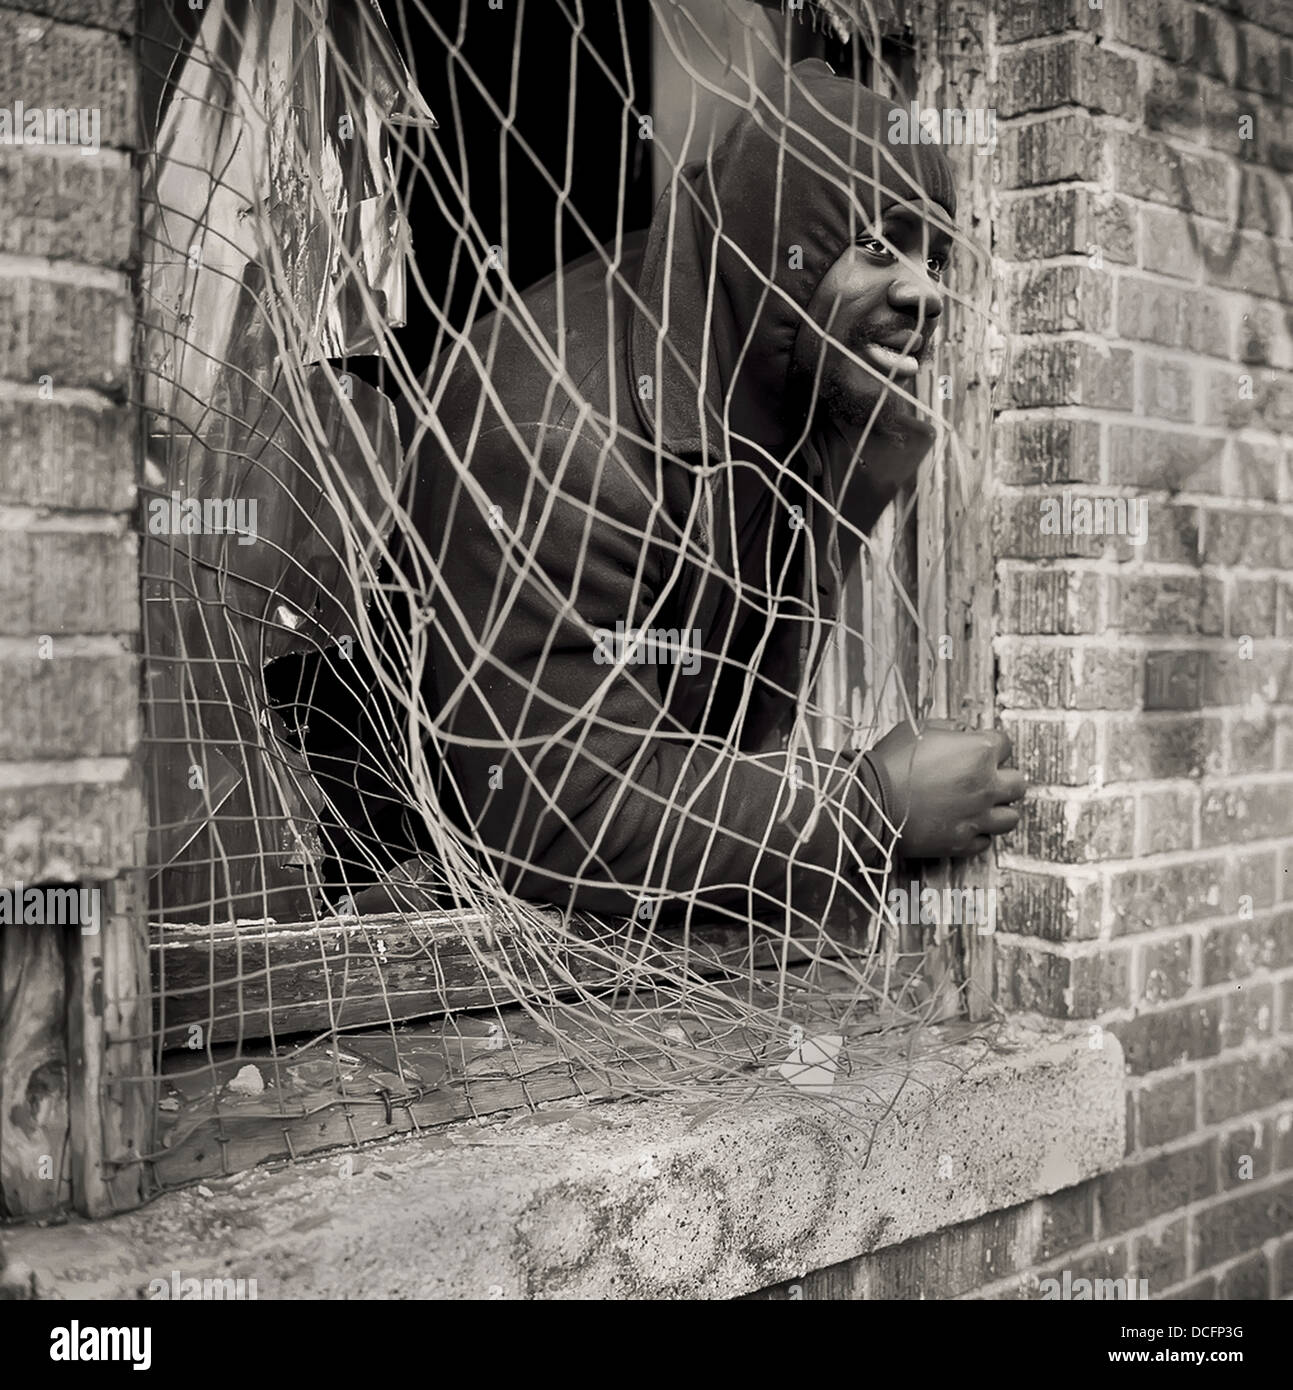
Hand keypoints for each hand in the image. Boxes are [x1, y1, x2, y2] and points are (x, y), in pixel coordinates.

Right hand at [869, 719, 1025, 858]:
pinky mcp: (962, 842)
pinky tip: (963, 823)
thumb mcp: (918, 728)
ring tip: (980, 805)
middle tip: (985, 778)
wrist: (870, 801)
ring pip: (1011, 817)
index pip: (1005, 744)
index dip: (990, 745)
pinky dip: (978, 833)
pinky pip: (985, 841)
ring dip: (998, 809)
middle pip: (1018, 783)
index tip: (978, 750)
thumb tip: (962, 732)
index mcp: (979, 753)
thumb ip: (950, 728)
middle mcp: (985, 786)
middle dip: (1004, 778)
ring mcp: (976, 817)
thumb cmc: (891, 763)